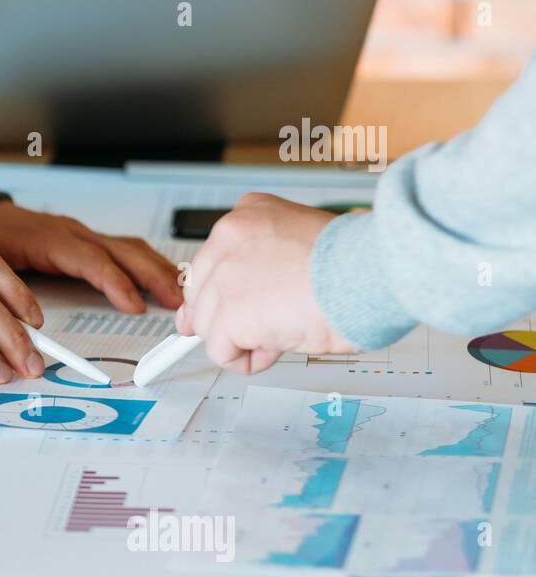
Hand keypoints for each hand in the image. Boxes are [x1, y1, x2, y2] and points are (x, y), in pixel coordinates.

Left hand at [0, 201, 182, 312]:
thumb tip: (20, 325)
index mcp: (45, 236)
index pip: (89, 259)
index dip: (114, 282)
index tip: (135, 305)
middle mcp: (68, 232)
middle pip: (120, 250)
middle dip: (152, 275)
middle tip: (176, 302)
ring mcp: (78, 234)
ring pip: (126, 249)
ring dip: (155, 270)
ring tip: (179, 295)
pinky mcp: (81, 241)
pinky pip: (119, 251)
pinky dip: (143, 266)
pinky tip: (158, 282)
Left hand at [176, 192, 355, 372]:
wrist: (373, 272)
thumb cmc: (353, 263)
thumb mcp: (295, 249)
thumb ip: (254, 272)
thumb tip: (207, 310)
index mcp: (248, 216)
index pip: (213, 264)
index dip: (234, 293)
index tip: (254, 301)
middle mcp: (227, 238)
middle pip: (204, 295)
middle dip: (233, 317)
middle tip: (276, 318)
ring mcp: (224, 276)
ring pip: (209, 326)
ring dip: (246, 339)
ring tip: (288, 326)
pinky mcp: (228, 314)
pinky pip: (220, 352)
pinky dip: (246, 361)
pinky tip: (278, 345)